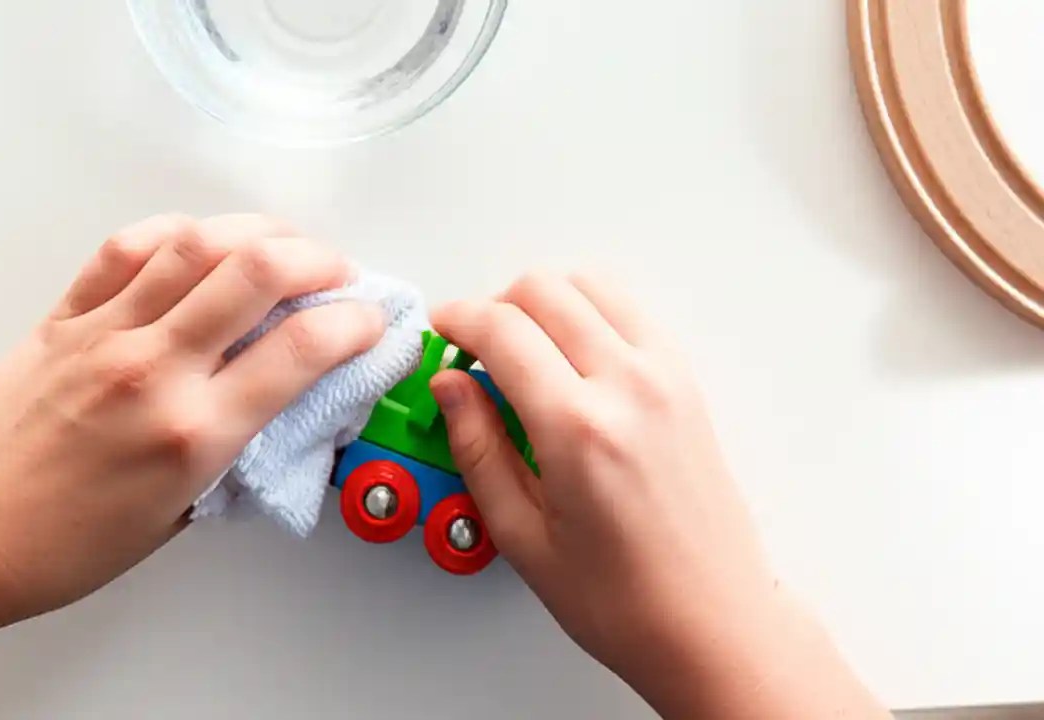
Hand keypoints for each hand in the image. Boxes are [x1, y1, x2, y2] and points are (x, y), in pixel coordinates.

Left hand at [0, 213, 383, 634]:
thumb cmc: (66, 545)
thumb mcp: (183, 513)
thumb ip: (240, 449)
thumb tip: (288, 399)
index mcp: (193, 434)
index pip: (303, 348)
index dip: (356, 323)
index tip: (371, 322)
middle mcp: (153, 370)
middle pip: (258, 271)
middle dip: (319, 259)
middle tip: (337, 272)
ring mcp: (104, 334)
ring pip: (197, 243)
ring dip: (257, 231)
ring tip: (283, 242)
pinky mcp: (63, 317)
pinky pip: (127, 247)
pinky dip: (176, 231)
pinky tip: (201, 241)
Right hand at [429, 274, 886, 718]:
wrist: (713, 622)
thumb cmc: (626, 600)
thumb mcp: (522, 536)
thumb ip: (478, 447)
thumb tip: (450, 387)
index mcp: (579, 428)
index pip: (502, 328)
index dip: (457, 320)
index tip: (441, 333)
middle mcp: (629, 388)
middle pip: (544, 289)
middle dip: (495, 306)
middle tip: (473, 351)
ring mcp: (666, 378)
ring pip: (591, 284)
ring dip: (545, 301)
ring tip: (521, 350)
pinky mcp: (687, 383)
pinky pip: (630, 312)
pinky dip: (590, 313)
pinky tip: (569, 357)